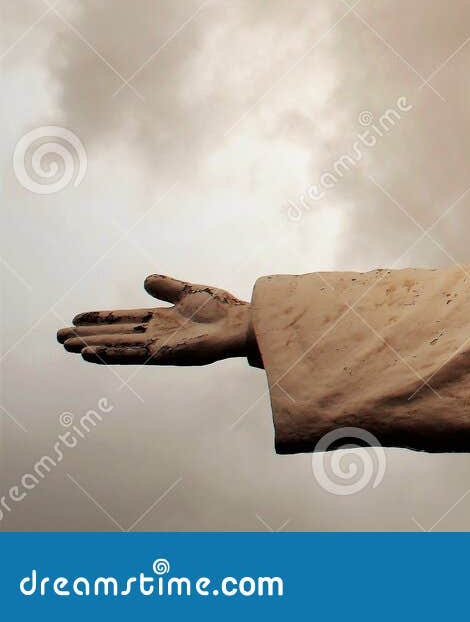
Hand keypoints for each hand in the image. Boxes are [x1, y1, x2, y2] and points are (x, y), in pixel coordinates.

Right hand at [57, 274, 251, 365]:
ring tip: (68, 345)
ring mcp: (159, 345)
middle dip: (88, 335)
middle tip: (59, 336)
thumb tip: (145, 280)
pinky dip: (111, 354)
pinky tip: (91, 353)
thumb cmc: (223, 309)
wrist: (243, 322)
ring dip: (93, 345)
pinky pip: (132, 355)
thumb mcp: (189, 292)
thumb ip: (167, 287)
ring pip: (118, 346)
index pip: (124, 319)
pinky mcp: (165, 354)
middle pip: (115, 334)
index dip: (101, 318)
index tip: (75, 318)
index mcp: (161, 319)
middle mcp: (156, 334)